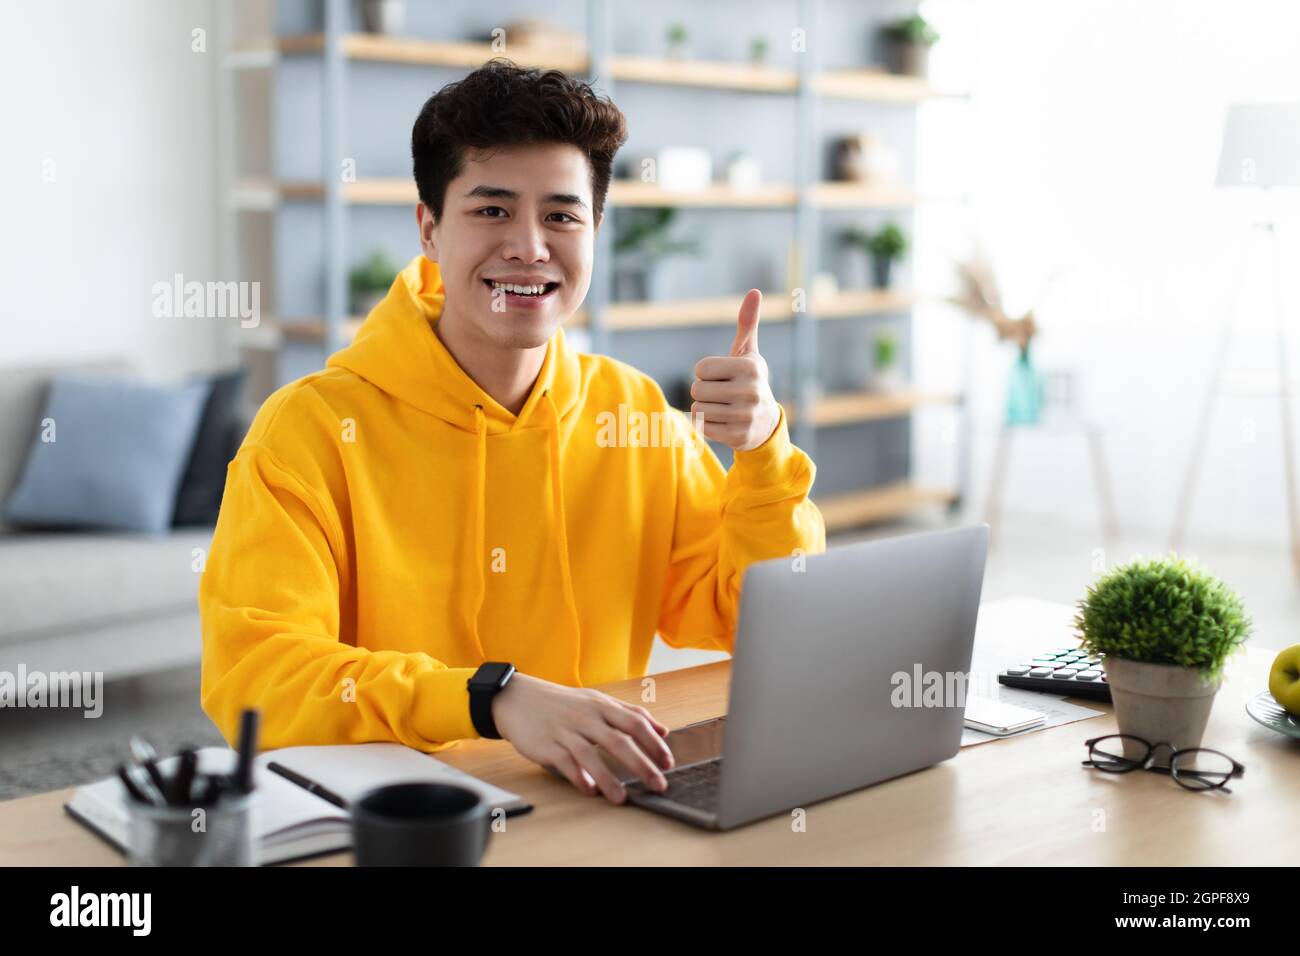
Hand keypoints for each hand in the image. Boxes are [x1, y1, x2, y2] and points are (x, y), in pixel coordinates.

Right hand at [491, 673, 674, 803]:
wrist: (518, 699)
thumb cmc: (562, 703)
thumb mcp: (597, 701)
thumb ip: (629, 714)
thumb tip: (662, 730)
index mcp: (601, 706)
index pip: (635, 722)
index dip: (654, 743)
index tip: (668, 762)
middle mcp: (586, 717)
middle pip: (618, 741)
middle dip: (641, 764)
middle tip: (658, 785)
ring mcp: (565, 731)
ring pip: (590, 755)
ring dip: (608, 779)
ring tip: (622, 798)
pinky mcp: (546, 745)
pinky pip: (565, 762)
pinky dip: (578, 777)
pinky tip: (589, 791)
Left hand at [690, 289, 781, 450]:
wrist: (766, 422)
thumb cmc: (750, 381)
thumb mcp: (749, 353)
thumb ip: (747, 323)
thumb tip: (754, 292)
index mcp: (750, 368)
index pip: (701, 369)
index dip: (705, 373)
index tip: (722, 377)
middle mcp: (750, 392)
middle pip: (697, 389)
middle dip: (703, 392)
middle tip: (721, 394)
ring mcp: (745, 416)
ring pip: (697, 409)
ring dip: (704, 409)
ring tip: (723, 408)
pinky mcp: (738, 437)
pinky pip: (703, 428)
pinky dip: (708, 426)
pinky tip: (724, 422)